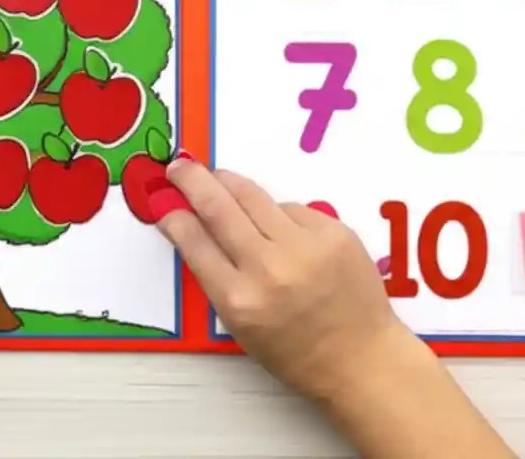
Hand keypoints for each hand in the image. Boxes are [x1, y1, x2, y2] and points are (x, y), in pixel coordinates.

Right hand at [150, 157, 415, 401]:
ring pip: (255, 197)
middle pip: (219, 206)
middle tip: (179, 166)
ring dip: (230, 184)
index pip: (193, 242)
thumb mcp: (241, 326)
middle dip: (192, 181)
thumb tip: (194, 229)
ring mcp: (304, 246)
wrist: (360, 358)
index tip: (164, 201)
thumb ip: (218, 278)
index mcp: (239, 300)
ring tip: (218, 178)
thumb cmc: (295, 351)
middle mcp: (268, 268)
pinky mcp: (334, 232)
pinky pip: (293, 209)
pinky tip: (279, 227)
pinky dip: (278, 213)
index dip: (173, 216)